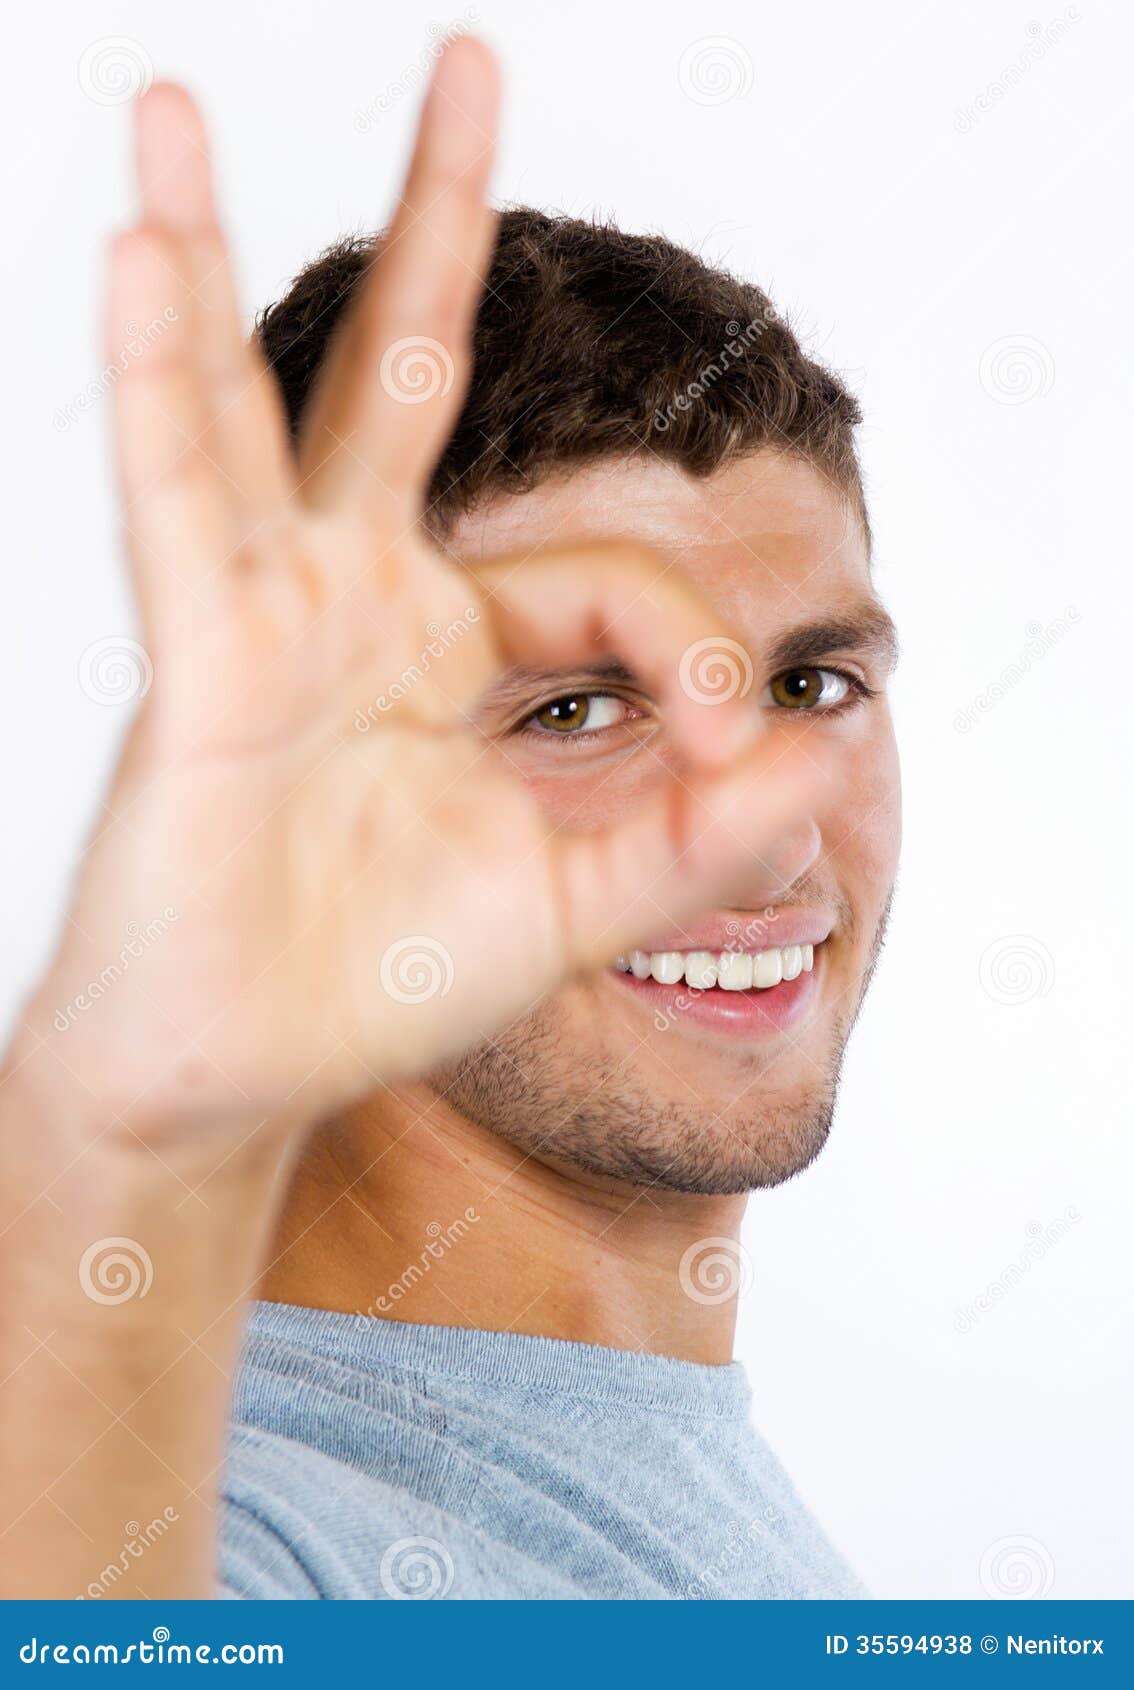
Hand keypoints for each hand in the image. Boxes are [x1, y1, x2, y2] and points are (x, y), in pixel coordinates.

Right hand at [27, 40, 822, 1132]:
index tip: (727, 744)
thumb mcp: (581, 902)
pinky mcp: (205, 666)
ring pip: (251, 405)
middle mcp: (359, 602)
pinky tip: (136, 257)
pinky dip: (161, 389)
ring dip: (202, 251)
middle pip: (407, 372)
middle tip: (472, 61)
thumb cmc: (389, 979)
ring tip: (165, 110)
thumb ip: (705, 829)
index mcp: (453, 649)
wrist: (247, 1067)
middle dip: (448, 219)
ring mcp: (273, 619)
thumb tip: (834, 737)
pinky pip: (183, 509)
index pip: (610, 577)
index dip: (697, 639)